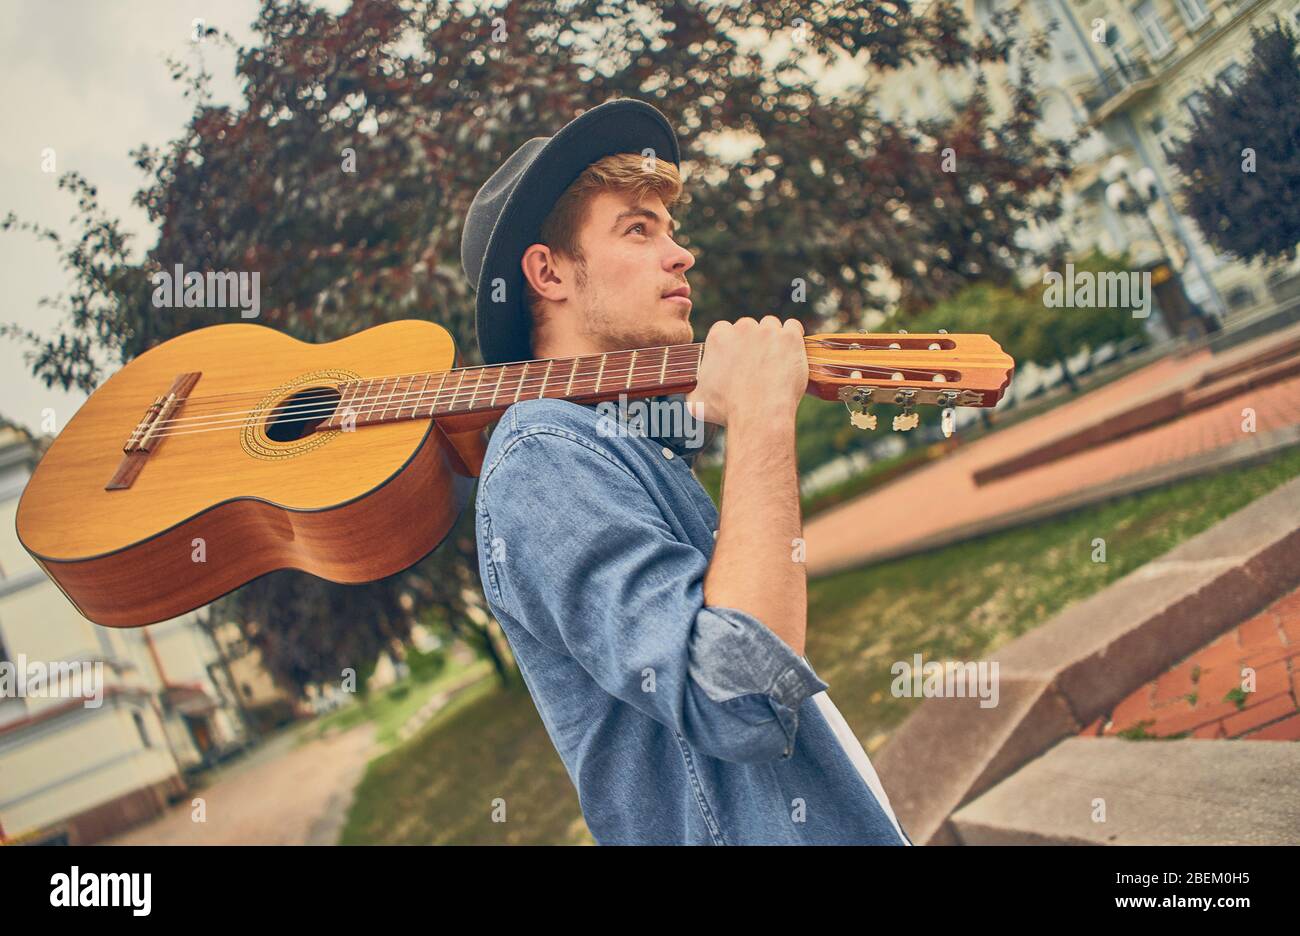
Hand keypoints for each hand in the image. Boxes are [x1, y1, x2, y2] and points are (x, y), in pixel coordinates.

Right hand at [684, 316, 806, 427]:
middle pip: (748, 327)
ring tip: (775, 362)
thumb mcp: (696, 401)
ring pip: (771, 326)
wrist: (758, 416)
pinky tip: (791, 354)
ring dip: (773, 339)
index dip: (732, 345)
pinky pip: (793, 328)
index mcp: (718, 337)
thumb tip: (695, 387)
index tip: (737, 359)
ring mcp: (768, 330)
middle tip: (757, 365)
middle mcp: (742, 328)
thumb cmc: (726, 411)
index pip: (724, 330)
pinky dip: (793, 338)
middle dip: (752, 342)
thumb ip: (695, 386)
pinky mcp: (789, 338)